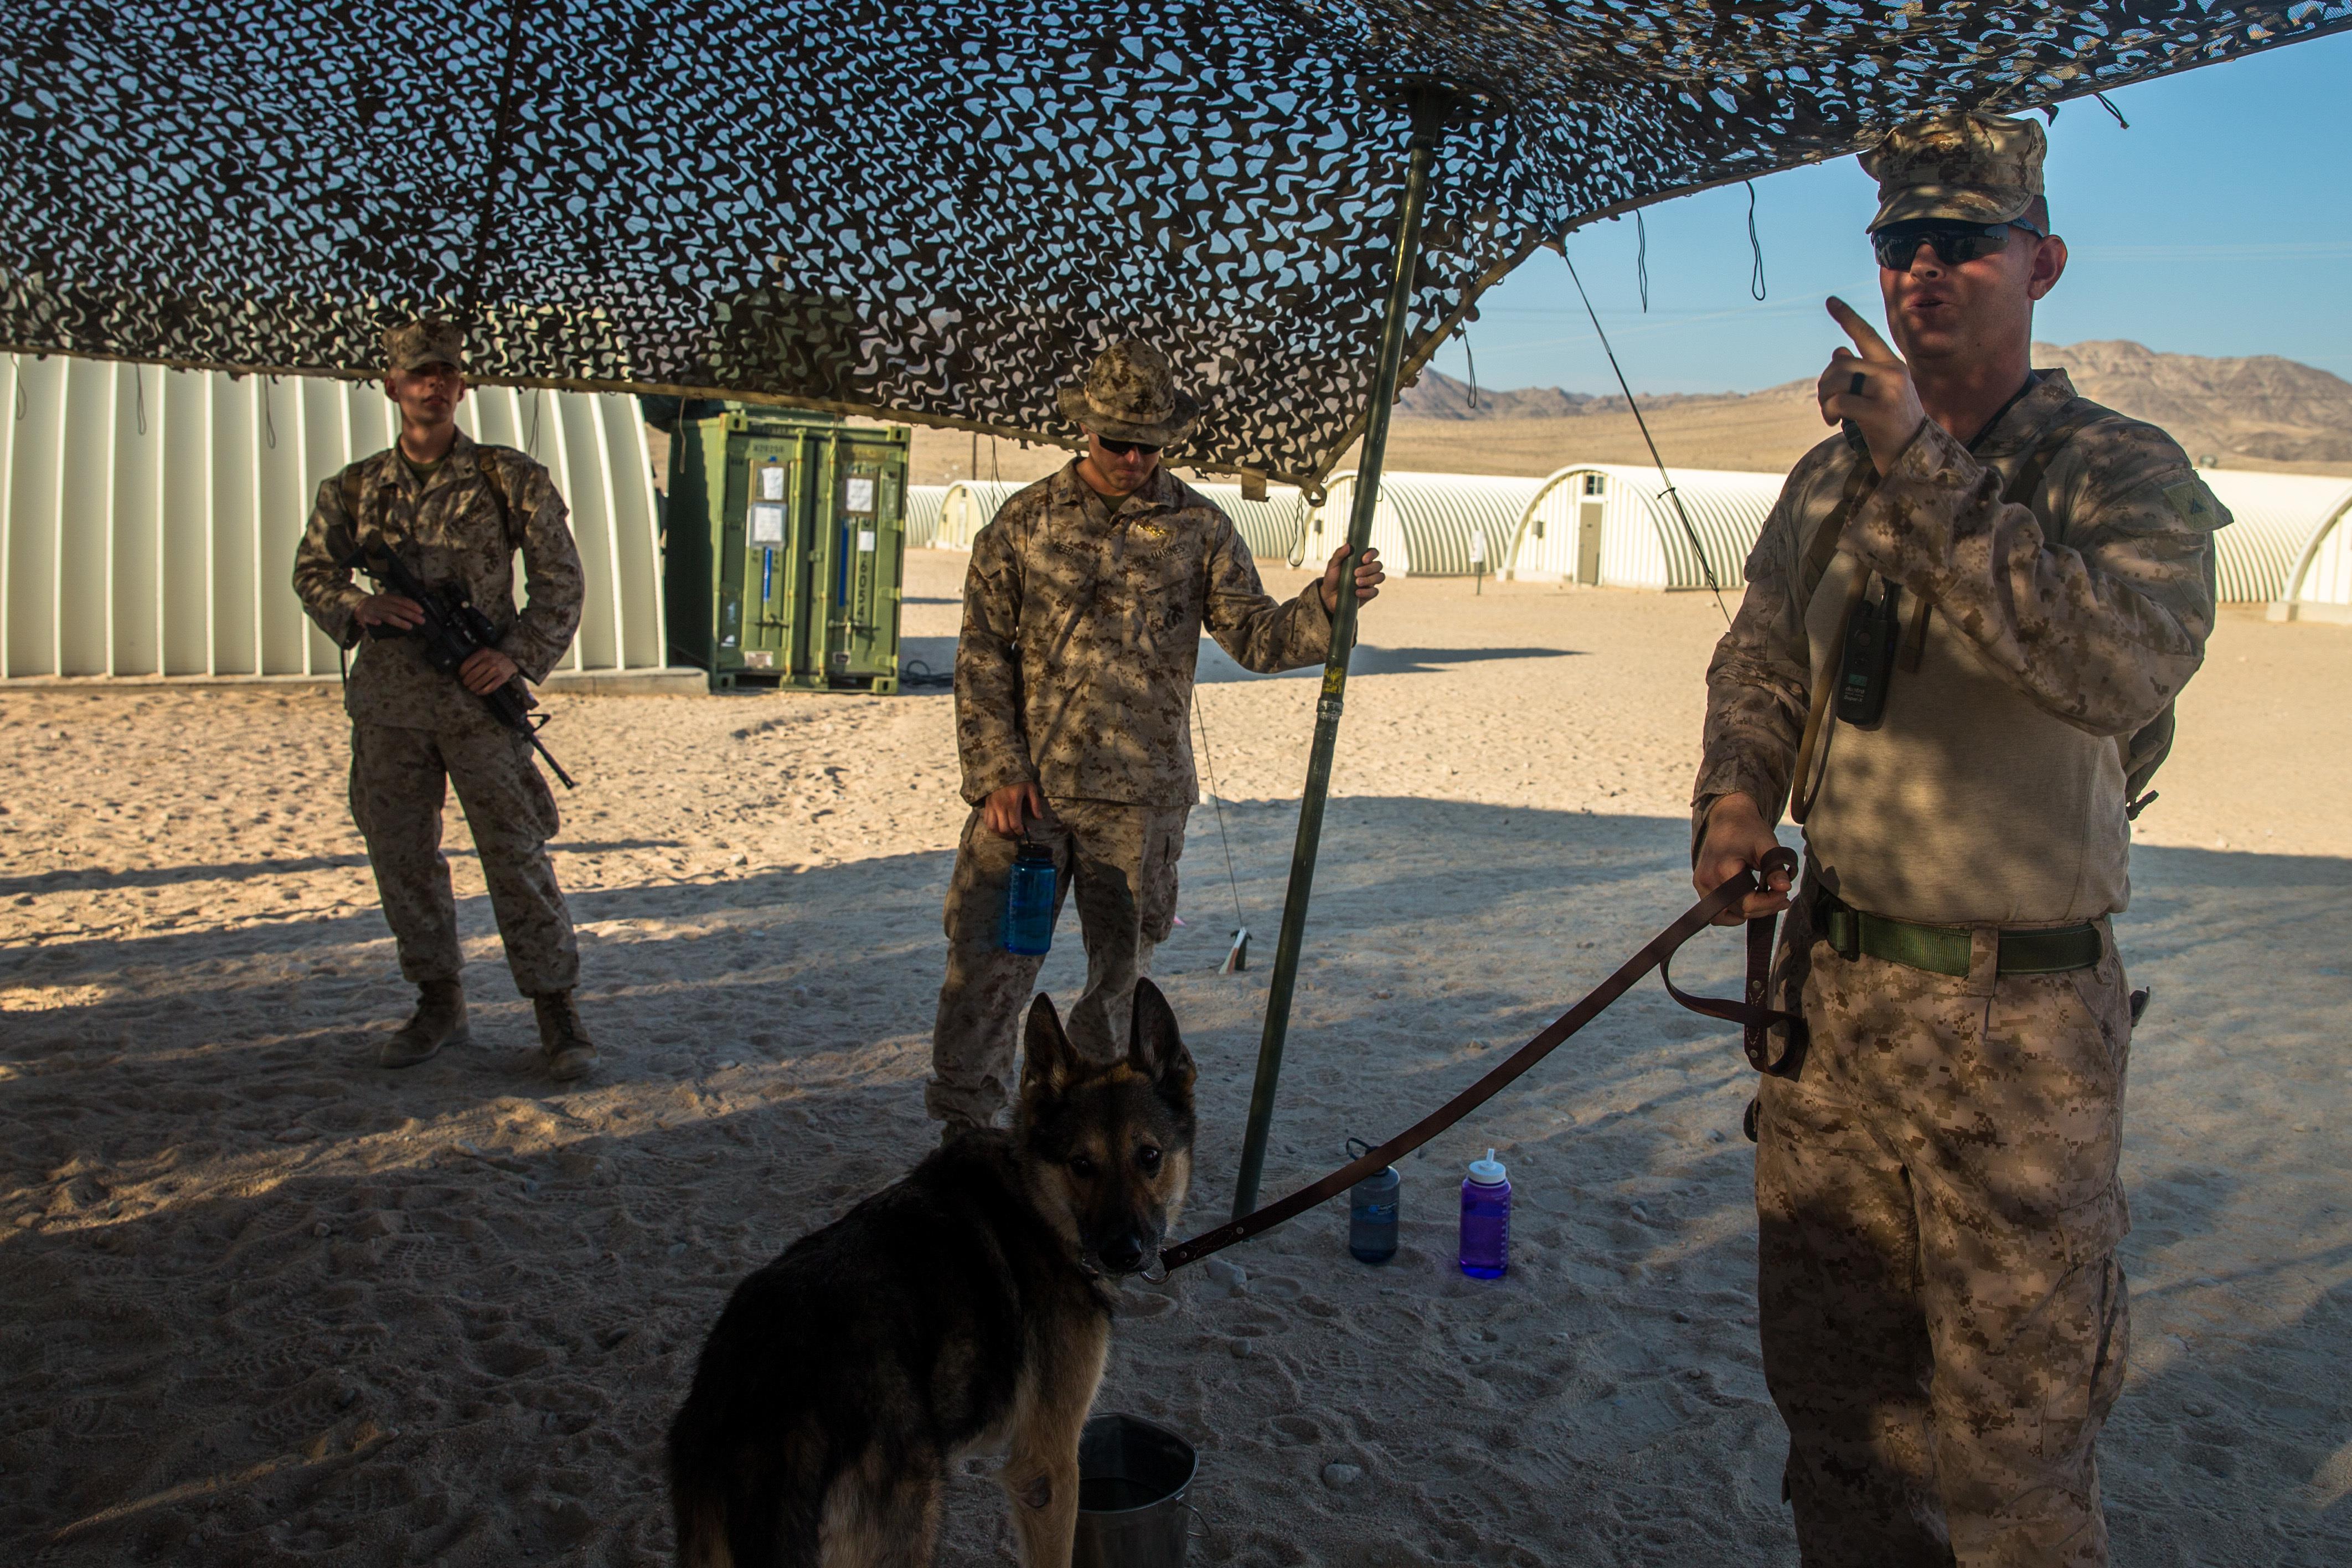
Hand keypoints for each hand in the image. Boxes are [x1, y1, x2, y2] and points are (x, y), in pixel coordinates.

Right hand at [353, 593, 425, 630]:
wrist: (358, 606)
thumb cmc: (377, 606)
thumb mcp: (387, 602)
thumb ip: (398, 606)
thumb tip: (414, 614)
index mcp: (388, 598)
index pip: (402, 600)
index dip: (412, 605)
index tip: (421, 611)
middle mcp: (381, 602)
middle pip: (398, 609)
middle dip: (411, 615)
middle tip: (421, 620)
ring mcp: (373, 609)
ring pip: (387, 616)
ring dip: (399, 621)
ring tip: (409, 626)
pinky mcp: (365, 616)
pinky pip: (370, 618)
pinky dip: (374, 621)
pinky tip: (379, 623)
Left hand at [458, 647, 520, 694]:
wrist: (510, 662)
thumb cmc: (494, 658)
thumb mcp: (485, 652)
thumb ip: (475, 656)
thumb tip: (461, 666)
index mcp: (484, 653)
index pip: (469, 663)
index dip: (462, 671)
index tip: (461, 675)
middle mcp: (490, 661)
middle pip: (473, 674)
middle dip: (467, 681)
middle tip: (465, 683)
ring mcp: (497, 670)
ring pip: (481, 682)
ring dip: (473, 687)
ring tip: (471, 688)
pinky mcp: (502, 678)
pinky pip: (490, 687)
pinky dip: (483, 691)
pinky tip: (478, 692)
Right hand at [983, 782, 1045, 837]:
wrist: (1002, 768)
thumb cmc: (1019, 779)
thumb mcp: (1030, 788)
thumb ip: (1035, 804)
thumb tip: (1039, 818)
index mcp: (1012, 802)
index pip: (1015, 824)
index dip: (1020, 831)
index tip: (1024, 831)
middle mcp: (1000, 806)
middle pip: (1004, 828)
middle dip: (1011, 834)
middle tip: (1016, 832)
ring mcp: (992, 806)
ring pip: (993, 827)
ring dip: (1000, 833)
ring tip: (1007, 832)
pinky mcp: (986, 805)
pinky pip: (986, 821)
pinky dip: (992, 827)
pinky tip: (999, 826)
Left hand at [1320, 545, 1385, 612]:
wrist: (1329, 596)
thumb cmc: (1332, 578)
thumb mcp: (1333, 565)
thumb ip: (1339, 554)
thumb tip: (1348, 545)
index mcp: (1361, 559)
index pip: (1373, 552)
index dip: (1372, 554)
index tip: (1363, 559)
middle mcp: (1368, 569)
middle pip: (1378, 565)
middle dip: (1369, 568)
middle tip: (1355, 573)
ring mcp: (1370, 581)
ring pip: (1380, 577)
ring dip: (1369, 579)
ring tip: (1357, 582)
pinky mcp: (1369, 594)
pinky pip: (1375, 591)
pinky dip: (1367, 592)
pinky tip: (1357, 592)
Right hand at [1694, 792, 1792, 925]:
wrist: (1727, 817)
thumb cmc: (1748, 829)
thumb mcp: (1766, 844)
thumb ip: (1775, 867)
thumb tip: (1784, 888)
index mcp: (1722, 870)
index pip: (1748, 903)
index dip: (1770, 903)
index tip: (1786, 893)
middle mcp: (1706, 880)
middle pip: (1739, 911)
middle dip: (1764, 908)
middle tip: (1783, 897)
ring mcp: (1700, 884)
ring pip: (1724, 916)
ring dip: (1748, 913)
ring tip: (1767, 901)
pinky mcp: (1700, 885)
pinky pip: (1715, 911)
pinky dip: (1733, 911)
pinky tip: (1751, 900)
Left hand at [1816, 297, 1927, 476]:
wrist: (1914, 456)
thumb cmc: (1891, 424)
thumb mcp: (1878, 393)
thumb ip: (1861, 371)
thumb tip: (1838, 351)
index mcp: (1892, 364)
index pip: (1866, 334)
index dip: (1846, 317)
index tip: (1830, 300)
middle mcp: (1893, 372)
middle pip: (1840, 364)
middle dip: (1824, 383)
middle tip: (1825, 403)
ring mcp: (1888, 392)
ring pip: (1837, 380)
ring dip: (1824, 399)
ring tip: (1830, 413)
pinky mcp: (1879, 412)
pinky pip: (1839, 402)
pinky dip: (1829, 412)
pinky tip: (1833, 422)